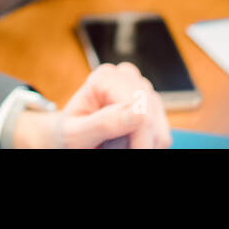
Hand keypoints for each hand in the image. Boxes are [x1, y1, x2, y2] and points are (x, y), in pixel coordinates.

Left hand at [12, 62, 171, 147]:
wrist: (67, 138)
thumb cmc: (67, 136)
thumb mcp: (76, 135)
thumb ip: (105, 123)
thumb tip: (139, 110)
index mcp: (104, 78)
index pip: (139, 110)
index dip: (136, 140)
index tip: (122, 152)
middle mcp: (125, 75)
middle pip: (151, 118)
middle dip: (137, 142)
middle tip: (112, 148)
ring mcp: (141, 87)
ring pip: (159, 127)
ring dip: (143, 144)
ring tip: (115, 145)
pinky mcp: (151, 103)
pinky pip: (162, 132)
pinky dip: (148, 144)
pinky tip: (127, 143)